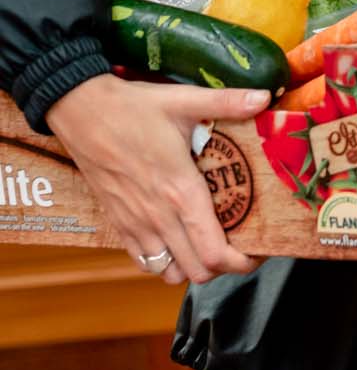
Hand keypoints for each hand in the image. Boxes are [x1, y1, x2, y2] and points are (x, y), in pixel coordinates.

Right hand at [46, 74, 267, 284]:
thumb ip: (228, 102)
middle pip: (197, 271)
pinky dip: (165, 261)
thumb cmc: (133, 108)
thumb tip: (264, 97)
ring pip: (169, 272)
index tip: (258, 251)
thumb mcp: (184, 100)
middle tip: (242, 248)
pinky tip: (178, 240)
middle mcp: (158, 216)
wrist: (79, 112)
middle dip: (225, 267)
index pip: (214, 251)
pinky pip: (143, 261)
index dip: (241, 261)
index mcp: (181, 191)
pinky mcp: (117, 223)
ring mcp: (135, 224)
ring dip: (193, 266)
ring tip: (210, 245)